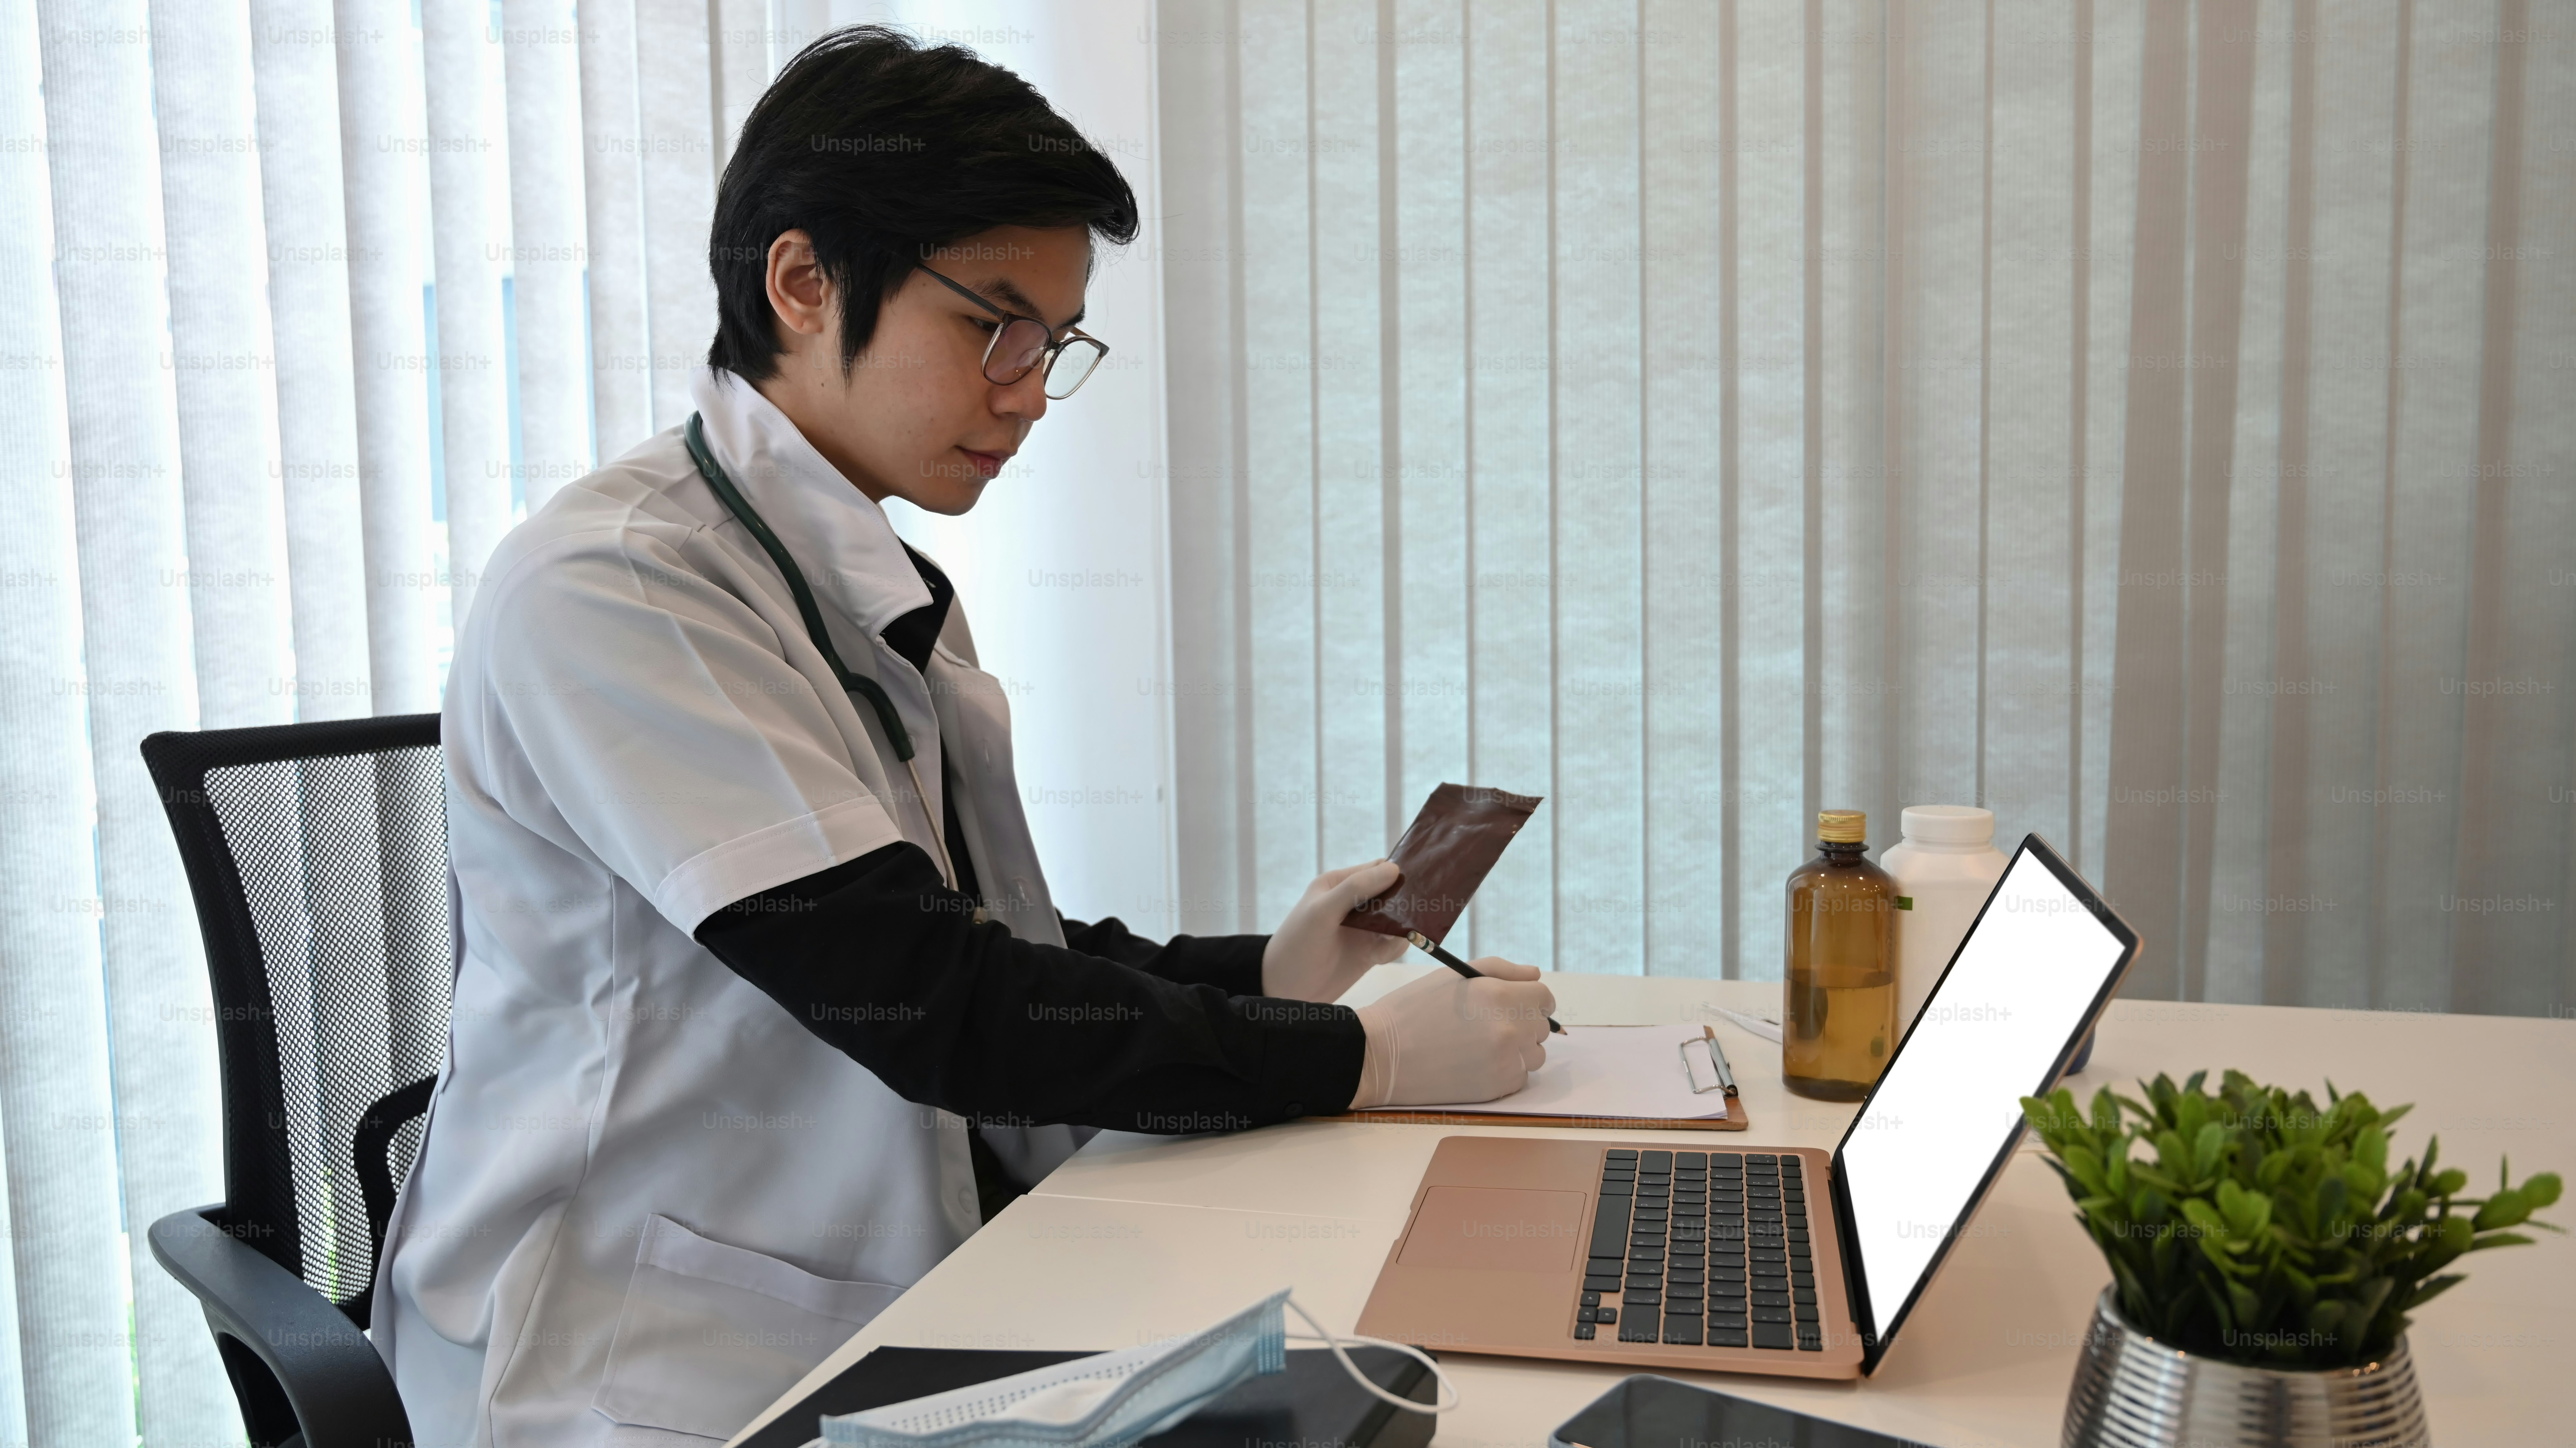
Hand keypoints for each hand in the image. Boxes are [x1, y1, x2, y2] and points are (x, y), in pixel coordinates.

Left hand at [1259, 859, 1411, 1002]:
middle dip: (1404, 904)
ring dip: (1400, 930)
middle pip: (1392, 894)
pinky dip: (1392, 950)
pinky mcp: (1369, 951)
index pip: (1376, 869)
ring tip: (1387, 942)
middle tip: (1414, 915)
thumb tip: (1395, 869)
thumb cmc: (1298, 944)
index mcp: (1339, 884)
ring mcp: (1363, 928)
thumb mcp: (1323, 911)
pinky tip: (1378, 958)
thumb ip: (1356, 889)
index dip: (1396, 873)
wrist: (1285, 990)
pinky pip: (1393, 945)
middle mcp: (1354, 903)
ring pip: (1398, 921)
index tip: (1415, 883)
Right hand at [1349, 958, 1554, 1107]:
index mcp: (1500, 996)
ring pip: (1535, 1054)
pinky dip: (1505, 1070)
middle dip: (1522, 1021)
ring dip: (1518, 1048)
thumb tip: (1536, 976)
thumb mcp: (1455, 975)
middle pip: (1542, 1026)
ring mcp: (1505, 1063)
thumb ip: (1502, 970)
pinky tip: (1475, 1062)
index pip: (1545, 997)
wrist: (1381, 1055)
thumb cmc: (1414, 1008)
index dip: (1529, 997)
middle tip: (1486, 1022)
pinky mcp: (1496, 1089)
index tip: (1511, 1001)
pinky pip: (1520, 1077)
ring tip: (1481, 1043)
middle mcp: (1510, 1031)